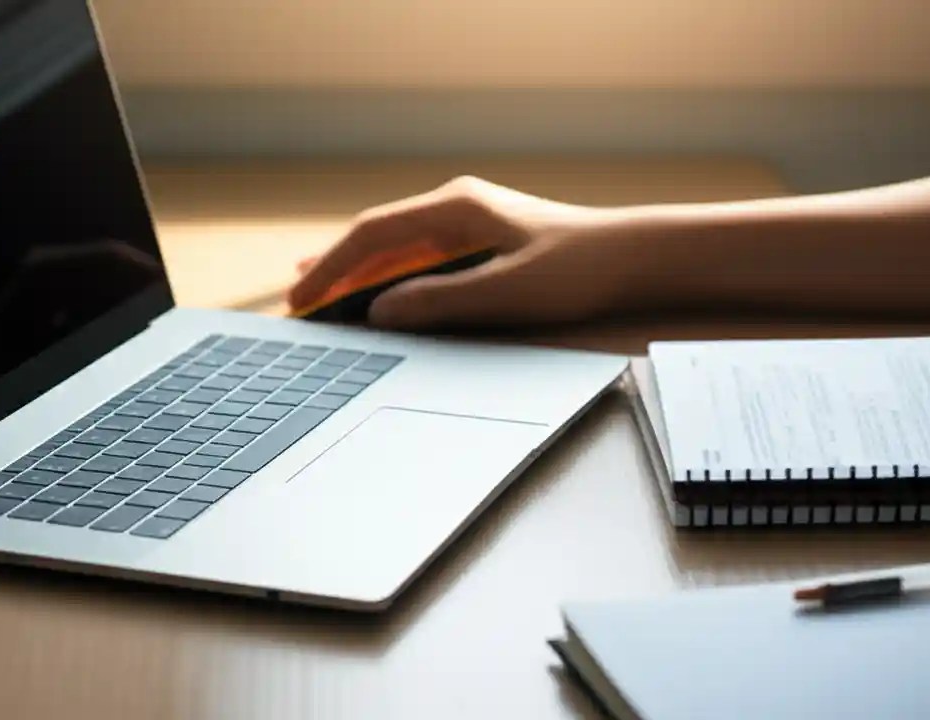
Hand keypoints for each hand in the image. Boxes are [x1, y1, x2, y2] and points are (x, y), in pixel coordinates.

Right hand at [289, 176, 622, 329]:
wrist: (633, 257)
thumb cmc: (577, 269)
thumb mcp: (505, 292)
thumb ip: (440, 301)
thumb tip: (379, 311)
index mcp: (456, 207)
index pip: (371, 233)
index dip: (331, 267)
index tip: (300, 298)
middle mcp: (456, 207)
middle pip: (377, 236)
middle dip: (335, 268)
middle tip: (296, 301)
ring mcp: (468, 222)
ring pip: (396, 246)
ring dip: (358, 273)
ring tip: (317, 293)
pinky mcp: (482, 241)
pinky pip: (420, 257)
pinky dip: (389, 276)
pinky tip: (375, 292)